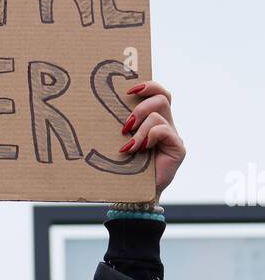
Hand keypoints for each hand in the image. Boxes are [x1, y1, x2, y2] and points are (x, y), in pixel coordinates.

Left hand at [119, 80, 185, 199]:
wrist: (136, 194)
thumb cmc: (125, 168)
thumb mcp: (122, 141)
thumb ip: (122, 126)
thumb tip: (102, 108)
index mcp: (154, 120)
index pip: (158, 93)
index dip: (148, 86)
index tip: (129, 90)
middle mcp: (166, 125)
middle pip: (162, 98)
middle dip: (141, 107)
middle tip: (126, 125)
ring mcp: (173, 136)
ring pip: (159, 115)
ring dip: (140, 129)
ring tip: (130, 146)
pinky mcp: (178, 148)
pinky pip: (164, 131)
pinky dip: (150, 137)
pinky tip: (140, 149)